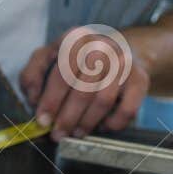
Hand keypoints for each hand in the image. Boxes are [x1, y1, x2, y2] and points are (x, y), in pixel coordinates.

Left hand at [20, 25, 150, 139]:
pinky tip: (101, 127)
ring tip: (75, 133)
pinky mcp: (140, 78)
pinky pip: (128, 108)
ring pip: (103, 101)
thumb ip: (33, 73)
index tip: (42, 121)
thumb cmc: (76, 58)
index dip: (50, 101)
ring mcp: (123, 62)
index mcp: (75, 38)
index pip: (61, 74)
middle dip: (67, 117)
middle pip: (82, 90)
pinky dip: (114, 122)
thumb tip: (32, 98)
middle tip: (57, 134)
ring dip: (87, 123)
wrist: (119, 49)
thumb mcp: (49, 56)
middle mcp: (101, 47)